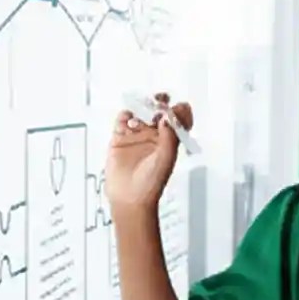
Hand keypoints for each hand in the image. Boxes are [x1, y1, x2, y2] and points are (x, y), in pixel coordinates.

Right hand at [104, 92, 193, 215]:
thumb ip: (169, 136)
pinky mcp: (120, 139)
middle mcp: (154, 136)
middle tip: (160, 100)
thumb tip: (169, 117)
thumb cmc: (151, 183)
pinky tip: (128, 118)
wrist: (130, 198)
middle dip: (160, 104)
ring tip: (143, 109)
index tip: (176, 108)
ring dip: (142, 107)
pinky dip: (125, 115)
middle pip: (158, 112)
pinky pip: (122, 121)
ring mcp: (137, 136)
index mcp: (170, 140)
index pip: (177, 119)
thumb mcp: (166, 157)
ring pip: (140, 113)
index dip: (178, 111)